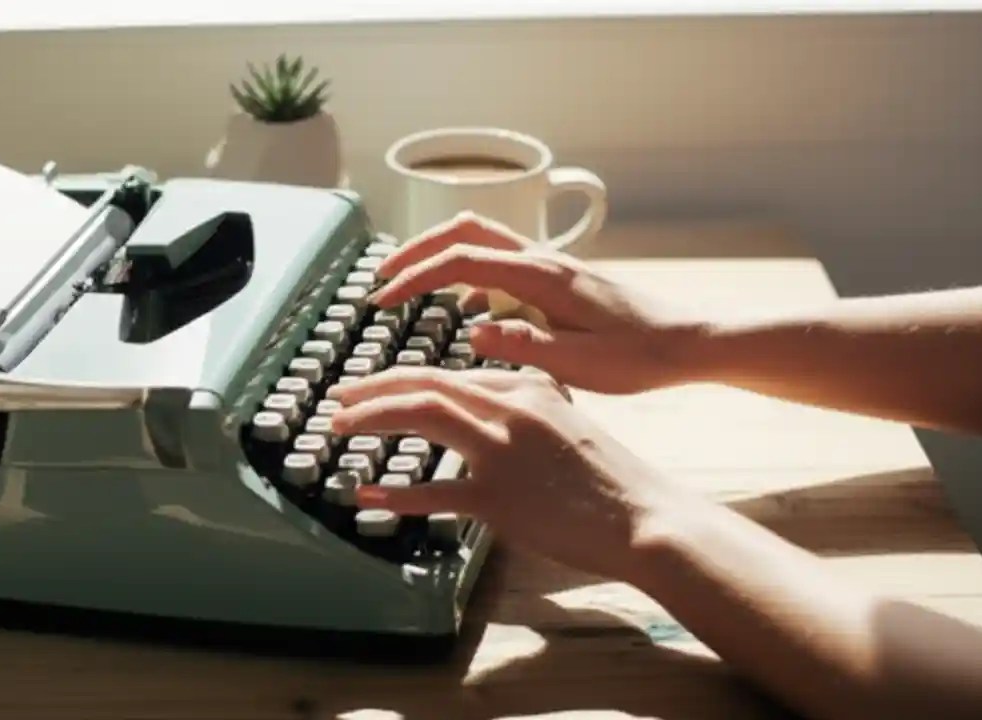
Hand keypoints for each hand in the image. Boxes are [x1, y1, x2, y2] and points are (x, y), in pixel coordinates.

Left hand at [328, 365, 683, 580]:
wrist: (642, 517)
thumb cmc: (608, 477)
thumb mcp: (566, 422)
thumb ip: (528, 406)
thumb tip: (494, 403)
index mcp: (527, 387)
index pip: (451, 373)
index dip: (404, 379)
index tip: (375, 387)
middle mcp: (511, 407)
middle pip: (426, 382)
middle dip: (374, 387)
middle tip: (339, 399)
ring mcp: (503, 450)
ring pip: (422, 415)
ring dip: (372, 417)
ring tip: (339, 427)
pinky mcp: (499, 497)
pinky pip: (434, 491)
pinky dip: (395, 492)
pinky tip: (367, 493)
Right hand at [373, 212, 705, 394]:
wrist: (688, 341)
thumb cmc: (640, 357)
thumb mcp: (580, 364)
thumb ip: (524, 345)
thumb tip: (473, 330)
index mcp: (543, 277)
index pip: (462, 260)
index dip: (416, 275)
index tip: (384, 299)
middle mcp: (544, 258)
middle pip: (464, 229)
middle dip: (417, 249)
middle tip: (383, 279)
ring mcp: (551, 263)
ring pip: (482, 238)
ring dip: (440, 254)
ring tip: (409, 286)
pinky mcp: (558, 276)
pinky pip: (501, 259)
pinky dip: (469, 271)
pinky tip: (465, 309)